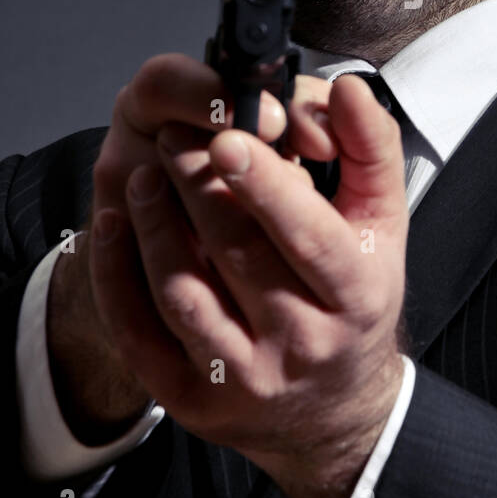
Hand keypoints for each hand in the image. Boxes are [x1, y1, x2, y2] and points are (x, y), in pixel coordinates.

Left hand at [89, 73, 407, 497]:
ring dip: (154, 224)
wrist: (332, 409)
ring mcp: (244, 379)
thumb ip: (370, 147)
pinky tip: (114, 224)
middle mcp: (302, 344)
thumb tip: (346, 88)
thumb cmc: (355, 295)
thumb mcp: (382, 222)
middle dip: (197, 186)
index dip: (265, 186)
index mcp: (355, 295)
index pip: (308, 238)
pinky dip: (117, 273)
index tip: (226, 137)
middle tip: (175, 136)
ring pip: (182, 293)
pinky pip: (139, 332)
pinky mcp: (192, 400)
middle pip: (236, 256)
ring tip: (145, 173)